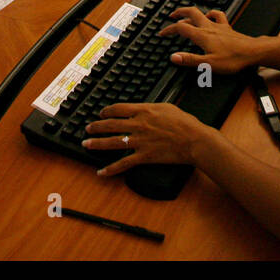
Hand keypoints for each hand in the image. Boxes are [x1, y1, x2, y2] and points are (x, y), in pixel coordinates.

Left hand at [82, 102, 212, 176]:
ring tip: (86, 144)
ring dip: (97, 143)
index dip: (107, 111)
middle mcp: (138, 125)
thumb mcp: (167, 107)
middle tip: (88, 128)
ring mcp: (140, 141)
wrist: (193, 139)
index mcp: (144, 110)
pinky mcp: (143, 156)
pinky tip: (101, 172)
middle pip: (111, 124)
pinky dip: (111, 169)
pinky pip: (123, 163)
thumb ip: (152, 108)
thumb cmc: (184, 123)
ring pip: (112, 142)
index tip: (101, 113)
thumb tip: (144, 108)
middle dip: (96, 126)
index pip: (118, 109)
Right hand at [158, 6, 260, 74]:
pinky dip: (211, 13)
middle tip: (171, 15)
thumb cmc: (233, 59)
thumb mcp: (209, 64)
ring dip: (192, 12)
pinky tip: (210, 15)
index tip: (162, 33)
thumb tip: (174, 57)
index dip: (169, 29)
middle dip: (179, 12)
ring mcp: (219, 26)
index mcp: (202, 36)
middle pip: (191, 13)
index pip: (181, 28)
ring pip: (202, 13)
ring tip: (186, 14)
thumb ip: (190, 60)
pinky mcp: (227, 28)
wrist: (253, 52)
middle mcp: (209, 27)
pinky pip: (218, 15)